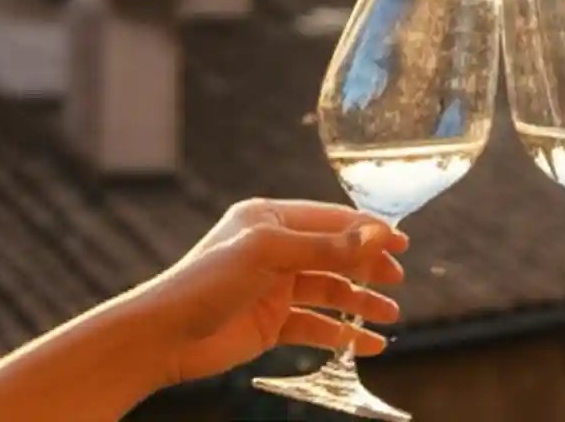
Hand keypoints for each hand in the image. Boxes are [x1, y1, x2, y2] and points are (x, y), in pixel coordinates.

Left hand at [128, 198, 407, 384]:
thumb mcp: (268, 254)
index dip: (368, 231)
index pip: (331, 221)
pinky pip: (317, 326)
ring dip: (361, 303)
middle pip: (335, 255)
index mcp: (270, 221)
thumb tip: (375, 237)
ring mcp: (275, 288)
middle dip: (368, 267)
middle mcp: (275, 251)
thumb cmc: (204, 283)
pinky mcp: (272, 324)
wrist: (162, 336)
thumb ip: (325, 247)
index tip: (401, 243)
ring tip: (389, 314)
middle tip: (397, 279)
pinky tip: (367, 344)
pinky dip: (343, 334)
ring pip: (330, 292)